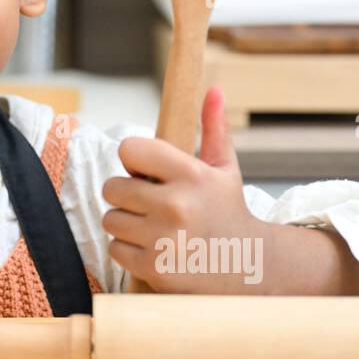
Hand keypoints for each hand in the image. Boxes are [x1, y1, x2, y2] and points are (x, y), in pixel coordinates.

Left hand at [101, 86, 272, 293]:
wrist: (248, 268)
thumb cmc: (228, 211)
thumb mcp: (225, 168)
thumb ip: (214, 128)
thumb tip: (214, 90)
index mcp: (190, 174)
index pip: (128, 149)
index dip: (134, 161)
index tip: (148, 173)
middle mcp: (176, 205)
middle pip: (111, 186)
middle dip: (126, 194)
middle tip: (150, 203)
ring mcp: (163, 239)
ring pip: (110, 218)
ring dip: (125, 223)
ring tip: (153, 227)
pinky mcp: (154, 268)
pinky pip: (115, 248)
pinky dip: (128, 249)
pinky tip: (154, 249)